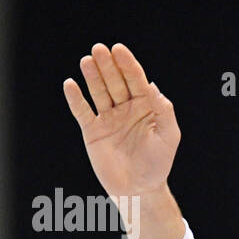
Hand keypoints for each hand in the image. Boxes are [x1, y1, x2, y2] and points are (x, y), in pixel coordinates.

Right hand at [62, 43, 180, 199]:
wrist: (139, 189)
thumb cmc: (158, 164)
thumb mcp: (168, 137)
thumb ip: (163, 112)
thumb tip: (152, 87)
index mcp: (145, 107)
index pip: (136, 80)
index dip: (128, 65)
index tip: (119, 50)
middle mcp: (125, 109)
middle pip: (115, 82)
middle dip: (108, 66)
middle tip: (99, 49)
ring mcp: (108, 118)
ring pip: (98, 92)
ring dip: (92, 76)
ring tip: (87, 60)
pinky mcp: (93, 131)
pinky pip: (82, 111)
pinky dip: (75, 99)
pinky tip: (70, 84)